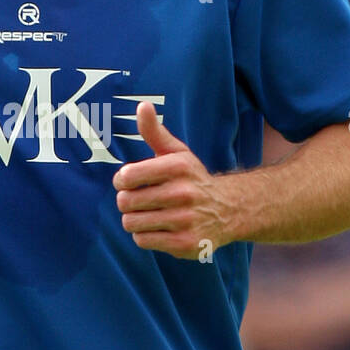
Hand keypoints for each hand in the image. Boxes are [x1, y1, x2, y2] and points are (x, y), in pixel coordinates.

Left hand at [112, 101, 234, 259]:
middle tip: (140, 200)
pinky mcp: (184, 243)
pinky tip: (160, 228)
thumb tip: (142, 106)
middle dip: (127, 201)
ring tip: (149, 214)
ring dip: (135, 220)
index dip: (122, 180)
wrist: (227, 210)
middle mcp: (183, 193)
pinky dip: (145, 236)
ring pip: (131, 223)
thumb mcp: (177, 153)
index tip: (129, 181)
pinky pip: (142, 240)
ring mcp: (185, 220)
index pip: (127, 176)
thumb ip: (155, 131)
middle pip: (125, 202)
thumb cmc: (192, 179)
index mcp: (178, 167)